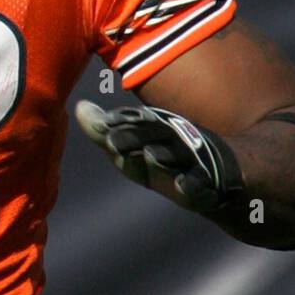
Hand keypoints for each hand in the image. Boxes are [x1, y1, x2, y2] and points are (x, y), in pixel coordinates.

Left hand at [74, 99, 243, 213]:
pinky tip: (183, 187)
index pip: (136, 123)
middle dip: (135, 137)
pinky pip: (200, 184)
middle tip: (112, 142)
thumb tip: (79, 106)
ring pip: (176, 158)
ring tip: (149, 154)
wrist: (215, 178)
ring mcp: (191, 162)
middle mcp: (173, 140)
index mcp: (155, 130)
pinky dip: (192, 185)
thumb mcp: (132, 147)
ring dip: (163, 156)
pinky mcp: (206, 184)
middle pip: (154, 137)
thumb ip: (103, 131)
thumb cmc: (164, 158)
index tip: (102, 124)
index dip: (120, 122)